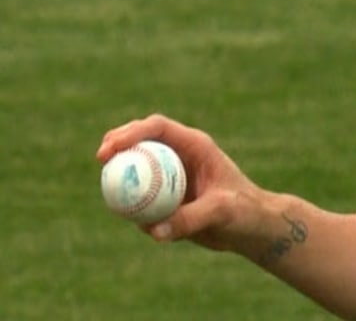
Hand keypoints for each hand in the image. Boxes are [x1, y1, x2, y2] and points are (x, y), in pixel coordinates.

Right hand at [97, 114, 264, 250]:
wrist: (252, 228)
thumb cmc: (244, 212)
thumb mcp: (221, 212)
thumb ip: (190, 219)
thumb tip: (153, 230)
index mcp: (196, 146)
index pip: (158, 127)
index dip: (130, 132)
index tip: (110, 149)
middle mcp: (181, 156)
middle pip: (141, 139)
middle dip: (117, 143)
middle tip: (100, 160)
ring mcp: (172, 175)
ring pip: (137, 166)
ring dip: (121, 174)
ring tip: (113, 194)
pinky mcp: (167, 195)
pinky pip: (141, 194)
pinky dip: (130, 201)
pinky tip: (134, 219)